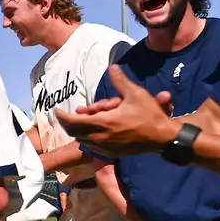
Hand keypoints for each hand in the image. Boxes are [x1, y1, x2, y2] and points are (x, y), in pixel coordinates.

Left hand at [57, 66, 180, 153]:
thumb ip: (120, 81)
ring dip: (79, 130)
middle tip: (69, 113)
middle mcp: (101, 138)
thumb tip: (113, 67)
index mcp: (104, 123)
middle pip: (74, 132)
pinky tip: (92, 131)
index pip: (73, 121)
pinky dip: (88, 138)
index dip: (62, 116)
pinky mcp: (111, 154)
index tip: (57, 110)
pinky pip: (92, 146)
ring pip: (82, 140)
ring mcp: (105, 148)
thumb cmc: (150, 116)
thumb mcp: (136, 94)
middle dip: (69, 122)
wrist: (163, 138)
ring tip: (83, 119)